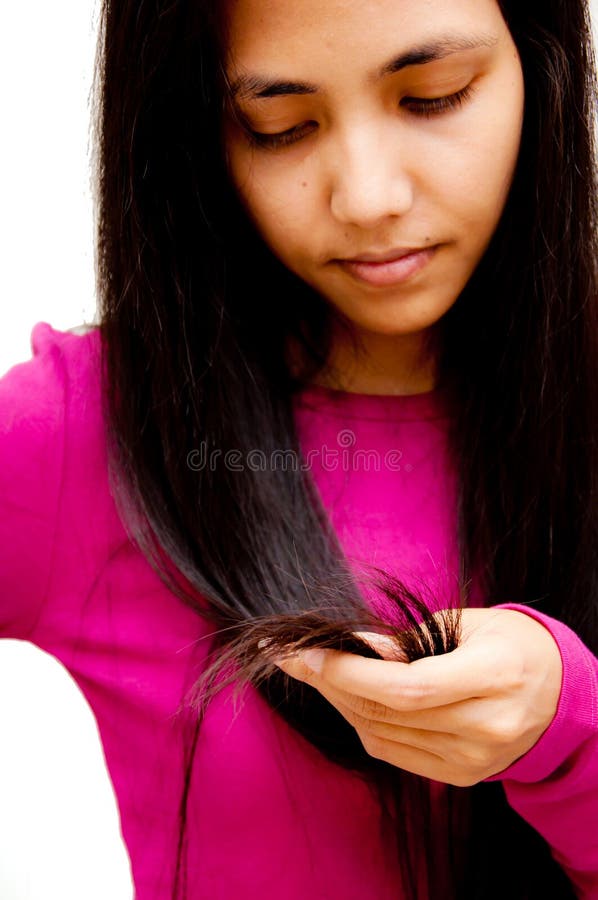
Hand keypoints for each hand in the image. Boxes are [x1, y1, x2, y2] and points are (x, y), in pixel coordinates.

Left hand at [271, 608, 562, 785]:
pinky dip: (362, 723)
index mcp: (496, 675)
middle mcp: (489, 726)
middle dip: (330, 683)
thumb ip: (408, 641)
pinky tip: (344, 697)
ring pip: (383, 735)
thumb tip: (352, 647)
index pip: (407, 687)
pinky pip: (393, 752)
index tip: (307, 652)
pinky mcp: (461, 776)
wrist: (555, 693)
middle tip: (291, 657)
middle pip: (388, 713)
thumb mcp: (464, 624)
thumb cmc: (507, 643)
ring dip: (339, 702)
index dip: (349, 673)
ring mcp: (475, 760)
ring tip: (312, 672)